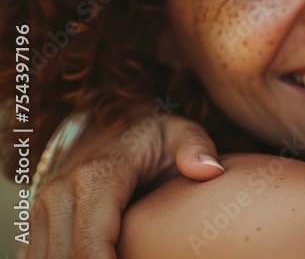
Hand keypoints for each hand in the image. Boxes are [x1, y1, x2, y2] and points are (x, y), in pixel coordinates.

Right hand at [24, 113, 224, 258]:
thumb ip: (196, 148)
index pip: (90, 245)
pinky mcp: (36, 219)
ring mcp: (42, 207)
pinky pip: (38, 256)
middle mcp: (60, 192)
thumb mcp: (181, 131)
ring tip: (124, 258)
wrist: (112, 119)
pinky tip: (105, 256)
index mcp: (96, 176)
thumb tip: (210, 171)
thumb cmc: (154, 133)